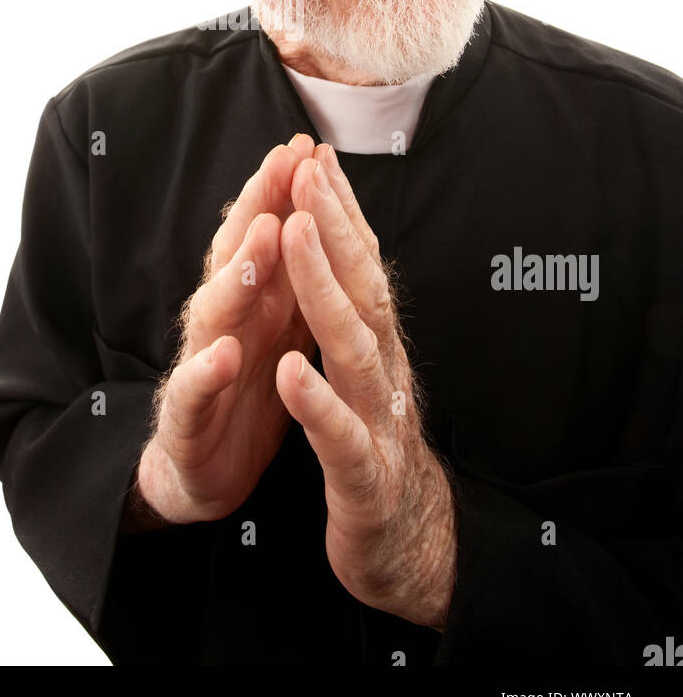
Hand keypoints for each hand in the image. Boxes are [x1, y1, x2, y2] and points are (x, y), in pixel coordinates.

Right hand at [136, 136, 317, 523]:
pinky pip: (192, 394)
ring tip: (265, 237)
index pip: (264, 234)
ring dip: (238, 274)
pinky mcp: (187, 421)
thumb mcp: (277, 324)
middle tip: (283, 163)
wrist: (202, 473)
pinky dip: (207, 373)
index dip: (283, 190)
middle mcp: (220, 321)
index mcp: (251, 299)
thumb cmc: (246, 390)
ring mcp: (198, 366)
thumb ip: (292, 271)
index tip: (308, 145)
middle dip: (258, 206)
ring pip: (212, 312)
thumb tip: (318, 207)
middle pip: (234, 255)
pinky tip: (227, 354)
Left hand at [275, 142, 456, 630]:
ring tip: (295, 233)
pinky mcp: (363, 477)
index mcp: (376, 343)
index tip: (315, 153)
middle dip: (332, 224)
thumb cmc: (372, 441)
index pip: (360, 265)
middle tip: (307, 168)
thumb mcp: (364, 366)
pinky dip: (318, 402)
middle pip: (362, 287)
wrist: (405, 542)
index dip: (340, 209)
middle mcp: (384, 370)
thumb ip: (356, 308)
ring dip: (323, 286)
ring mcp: (377, 421)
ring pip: (353, 345)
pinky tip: (291, 370)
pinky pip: (339, 437)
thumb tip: (347, 240)